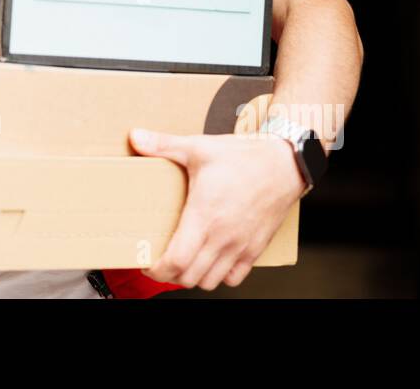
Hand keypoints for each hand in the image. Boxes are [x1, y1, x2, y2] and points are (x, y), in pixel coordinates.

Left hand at [129, 126, 304, 289]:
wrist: (284, 163)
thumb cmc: (243, 156)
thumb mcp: (198, 147)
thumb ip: (163, 145)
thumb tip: (134, 136)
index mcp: (204, 215)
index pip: (176, 260)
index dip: (157, 268)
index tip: (146, 261)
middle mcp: (222, 236)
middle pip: (189, 277)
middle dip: (169, 274)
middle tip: (160, 261)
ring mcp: (240, 246)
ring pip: (210, 281)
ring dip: (193, 277)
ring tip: (184, 262)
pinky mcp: (255, 248)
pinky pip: (235, 278)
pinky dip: (220, 276)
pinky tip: (211, 260)